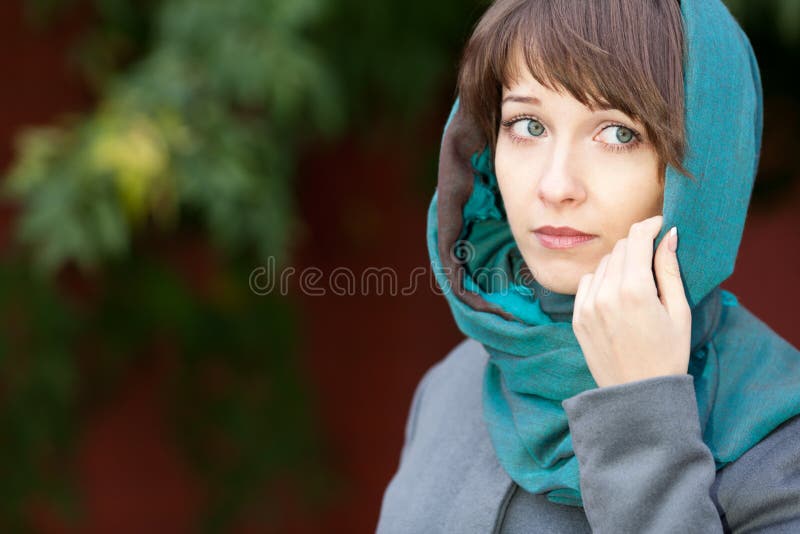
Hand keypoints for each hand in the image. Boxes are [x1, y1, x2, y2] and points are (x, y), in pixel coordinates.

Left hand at [572, 215, 691, 387]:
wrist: (638, 395)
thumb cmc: (668, 355)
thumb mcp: (679, 312)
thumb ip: (670, 270)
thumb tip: (668, 235)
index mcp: (634, 290)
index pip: (637, 238)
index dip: (650, 225)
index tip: (660, 224)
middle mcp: (605, 293)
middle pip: (620, 248)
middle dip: (638, 245)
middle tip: (654, 255)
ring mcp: (586, 305)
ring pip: (602, 264)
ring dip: (620, 262)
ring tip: (638, 280)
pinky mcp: (576, 317)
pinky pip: (587, 282)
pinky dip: (602, 279)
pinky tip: (617, 294)